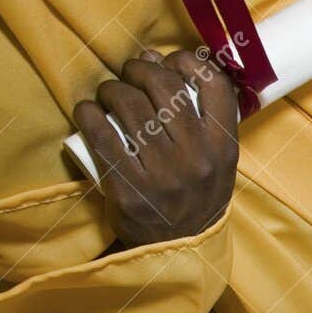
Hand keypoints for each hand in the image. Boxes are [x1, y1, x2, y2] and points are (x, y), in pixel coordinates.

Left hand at [75, 49, 240, 247]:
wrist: (178, 253)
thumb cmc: (195, 200)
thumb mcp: (215, 164)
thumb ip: (198, 118)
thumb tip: (157, 58)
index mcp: (223, 150)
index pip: (213, 85)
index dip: (186, 62)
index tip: (169, 63)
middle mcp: (196, 159)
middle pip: (163, 87)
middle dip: (139, 69)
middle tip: (129, 75)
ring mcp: (163, 175)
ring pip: (129, 104)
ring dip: (111, 89)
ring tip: (109, 95)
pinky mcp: (129, 189)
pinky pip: (102, 134)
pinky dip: (89, 114)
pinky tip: (88, 112)